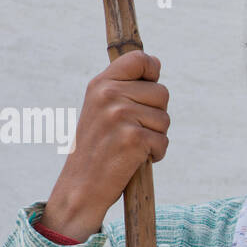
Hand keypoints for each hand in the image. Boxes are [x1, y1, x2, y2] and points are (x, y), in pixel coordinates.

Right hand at [42, 50, 169, 241]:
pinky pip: (163, 141)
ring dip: (155, 136)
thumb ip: (125, 86)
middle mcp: (109, 95)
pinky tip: (134, 160)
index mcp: (100, 85)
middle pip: (162, 93)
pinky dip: (155, 154)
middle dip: (156, 114)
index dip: (152, 71)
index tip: (150, 83)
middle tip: (132, 131)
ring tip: (130, 146)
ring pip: (165, 119)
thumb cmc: (96, 149)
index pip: (139, 60)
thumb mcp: (101, 109)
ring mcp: (121, 116)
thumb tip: (156, 63)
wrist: (81, 186)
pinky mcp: (134, 138)